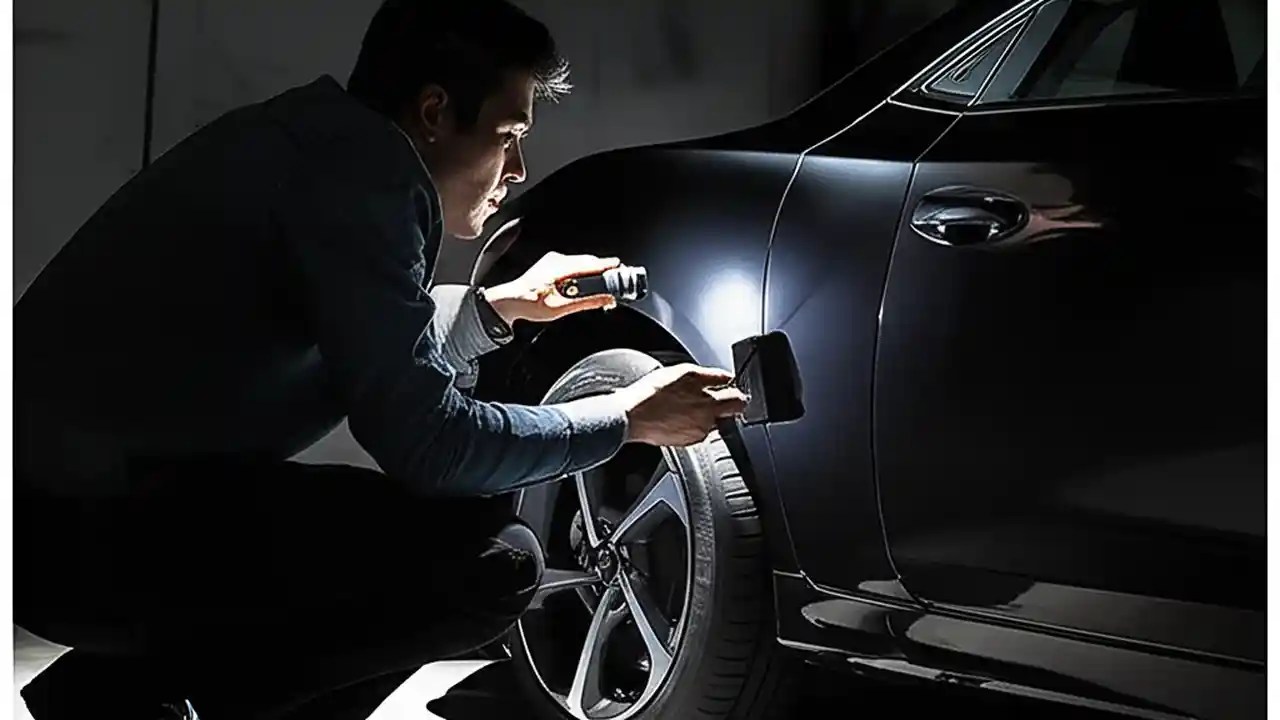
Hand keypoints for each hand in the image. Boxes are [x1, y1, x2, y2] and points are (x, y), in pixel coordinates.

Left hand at [482, 251, 622, 324]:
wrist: (510, 302)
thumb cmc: (529, 304)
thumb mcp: (561, 308)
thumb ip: (586, 302)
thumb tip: (606, 299)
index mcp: (558, 267)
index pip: (590, 263)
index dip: (608, 266)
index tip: (621, 269)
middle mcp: (556, 260)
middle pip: (588, 262)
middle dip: (604, 271)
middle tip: (618, 281)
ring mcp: (554, 261)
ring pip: (582, 263)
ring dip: (594, 273)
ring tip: (605, 286)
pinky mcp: (553, 265)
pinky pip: (575, 265)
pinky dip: (585, 273)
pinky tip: (588, 284)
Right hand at [614, 364, 748, 445]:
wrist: (630, 417)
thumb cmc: (651, 394)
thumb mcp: (684, 372)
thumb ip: (711, 376)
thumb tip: (727, 377)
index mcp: (710, 403)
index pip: (739, 397)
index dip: (735, 388)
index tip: (730, 384)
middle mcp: (708, 421)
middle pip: (732, 413)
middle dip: (729, 402)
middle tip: (717, 395)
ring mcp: (698, 433)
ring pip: (716, 422)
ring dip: (710, 413)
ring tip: (690, 403)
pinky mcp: (687, 442)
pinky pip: (699, 430)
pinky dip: (695, 422)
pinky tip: (680, 414)